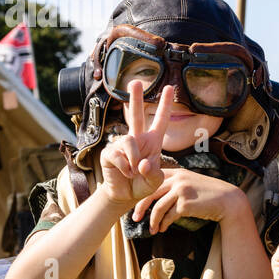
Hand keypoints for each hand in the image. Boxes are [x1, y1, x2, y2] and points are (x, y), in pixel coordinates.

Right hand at [99, 80, 174, 207]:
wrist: (125, 196)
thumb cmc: (142, 185)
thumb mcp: (155, 181)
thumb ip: (153, 173)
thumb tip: (143, 163)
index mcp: (152, 142)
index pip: (160, 121)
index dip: (165, 105)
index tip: (169, 88)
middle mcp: (137, 139)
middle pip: (136, 115)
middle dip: (135, 98)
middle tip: (135, 82)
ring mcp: (121, 145)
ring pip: (129, 141)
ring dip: (134, 158)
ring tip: (134, 171)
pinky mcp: (109, 153)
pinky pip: (118, 155)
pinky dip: (125, 167)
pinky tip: (125, 173)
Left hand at [130, 167, 246, 233]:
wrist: (228, 201)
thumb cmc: (209, 194)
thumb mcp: (191, 183)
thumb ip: (175, 185)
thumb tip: (158, 196)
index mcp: (177, 172)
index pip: (153, 180)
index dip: (143, 192)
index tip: (137, 204)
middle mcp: (178, 179)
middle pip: (150, 193)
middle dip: (140, 207)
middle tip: (135, 218)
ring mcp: (181, 191)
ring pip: (158, 207)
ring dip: (152, 220)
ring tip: (152, 230)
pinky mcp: (185, 204)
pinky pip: (168, 216)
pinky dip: (163, 224)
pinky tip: (163, 229)